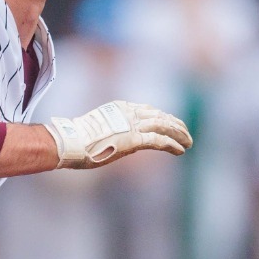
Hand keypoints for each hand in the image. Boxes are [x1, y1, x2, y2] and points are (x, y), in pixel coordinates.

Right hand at [45, 101, 191, 169]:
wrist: (70, 142)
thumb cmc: (76, 141)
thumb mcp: (95, 130)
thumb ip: (110, 131)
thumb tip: (115, 142)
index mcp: (120, 107)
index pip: (147, 109)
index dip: (162, 117)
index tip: (170, 124)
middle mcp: (129, 113)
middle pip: (160, 115)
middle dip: (175, 124)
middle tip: (186, 134)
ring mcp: (132, 125)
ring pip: (164, 125)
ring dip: (179, 134)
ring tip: (188, 143)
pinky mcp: (134, 139)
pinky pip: (159, 140)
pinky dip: (172, 144)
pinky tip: (181, 150)